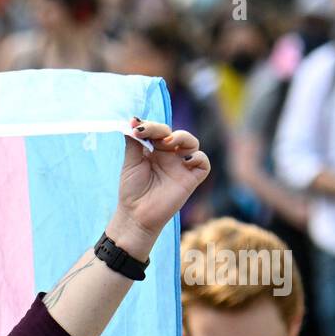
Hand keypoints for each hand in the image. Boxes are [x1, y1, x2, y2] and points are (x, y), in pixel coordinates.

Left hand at [107, 118, 211, 260]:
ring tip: (169, 143)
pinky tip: (185, 159)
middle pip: (175, 133)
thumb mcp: (130, 162)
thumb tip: (133, 120)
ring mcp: (181, 166)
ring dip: (183, 137)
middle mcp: (170, 156)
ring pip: (192, 143)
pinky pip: (203, 162)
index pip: (159, 131)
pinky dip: (198, 157)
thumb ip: (134, 142)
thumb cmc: (132, 190)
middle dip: (163, 130)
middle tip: (152, 135)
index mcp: (155, 151)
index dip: (150, 126)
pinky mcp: (191, 178)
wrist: (136, 215)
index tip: (136, 128)